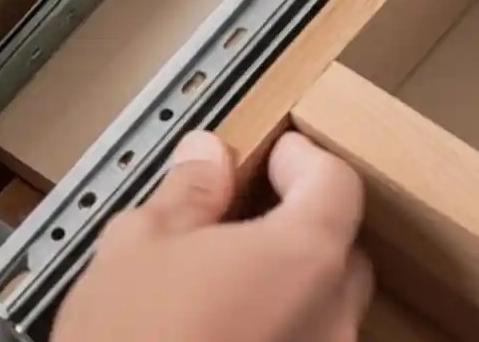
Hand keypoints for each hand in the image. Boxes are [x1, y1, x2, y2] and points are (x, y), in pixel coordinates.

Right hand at [53, 131, 371, 341]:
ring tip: (219, 282)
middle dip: (297, 223)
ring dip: (286, 285)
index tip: (273, 154)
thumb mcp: (139, 245)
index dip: (303, 160)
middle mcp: (333, 318)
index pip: (336, 184)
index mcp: (302, 259)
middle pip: (339, 249)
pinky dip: (277, 329)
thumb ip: (188, 192)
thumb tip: (208, 157)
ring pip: (323, 308)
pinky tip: (222, 329)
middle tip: (239, 214)